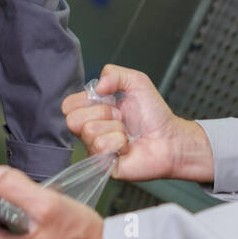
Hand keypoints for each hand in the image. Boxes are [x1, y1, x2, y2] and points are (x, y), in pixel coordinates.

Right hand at [61, 64, 214, 184]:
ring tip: (127, 132)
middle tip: (120, 117)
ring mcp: (94, 149)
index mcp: (92, 111)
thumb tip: (98, 85)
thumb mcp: (135, 81)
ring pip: (89, 132)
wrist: (169, 138)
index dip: (87, 101)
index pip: (68, 105)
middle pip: (72, 120)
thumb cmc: (153, 114)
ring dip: (115, 128)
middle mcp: (90, 130)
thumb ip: (114, 73)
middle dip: (102, 113)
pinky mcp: (102, 165)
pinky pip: (101, 147)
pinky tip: (127, 146)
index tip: (109, 101)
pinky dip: (119, 142)